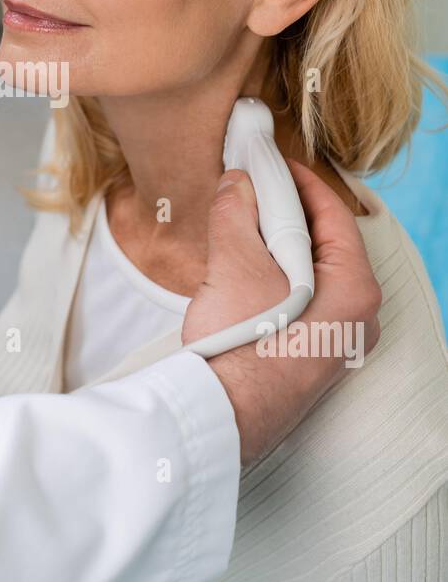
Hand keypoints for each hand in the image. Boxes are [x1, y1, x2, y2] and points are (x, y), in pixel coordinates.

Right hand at [182, 162, 381, 465]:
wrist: (223, 416)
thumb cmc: (240, 347)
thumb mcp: (234, 263)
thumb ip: (238, 212)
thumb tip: (238, 184)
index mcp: (355, 288)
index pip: (335, 216)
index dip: (302, 183)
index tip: (275, 165)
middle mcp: (357, 316)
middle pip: (326, 246)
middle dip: (287, 216)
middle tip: (254, 192)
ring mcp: (337, 341)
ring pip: (312, 275)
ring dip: (277, 248)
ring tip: (241, 228)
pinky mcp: (312, 359)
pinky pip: (302, 302)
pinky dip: (276, 279)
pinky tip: (243, 274)